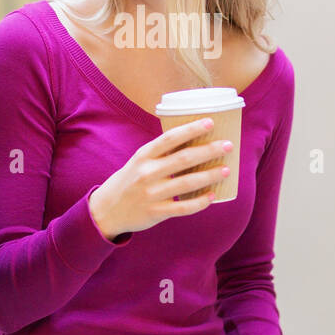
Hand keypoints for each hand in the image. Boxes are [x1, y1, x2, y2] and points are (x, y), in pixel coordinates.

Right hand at [87, 118, 233, 239]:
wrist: (106, 210)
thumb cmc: (128, 181)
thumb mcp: (139, 162)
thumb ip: (160, 153)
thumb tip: (194, 142)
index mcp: (144, 156)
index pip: (170, 138)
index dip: (191, 129)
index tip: (210, 122)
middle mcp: (147, 173)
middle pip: (183, 159)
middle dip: (208, 150)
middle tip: (228, 145)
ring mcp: (151, 194)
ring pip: (187, 183)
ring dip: (209, 175)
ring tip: (226, 169)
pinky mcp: (155, 212)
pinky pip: (183, 207)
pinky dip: (200, 202)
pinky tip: (212, 196)